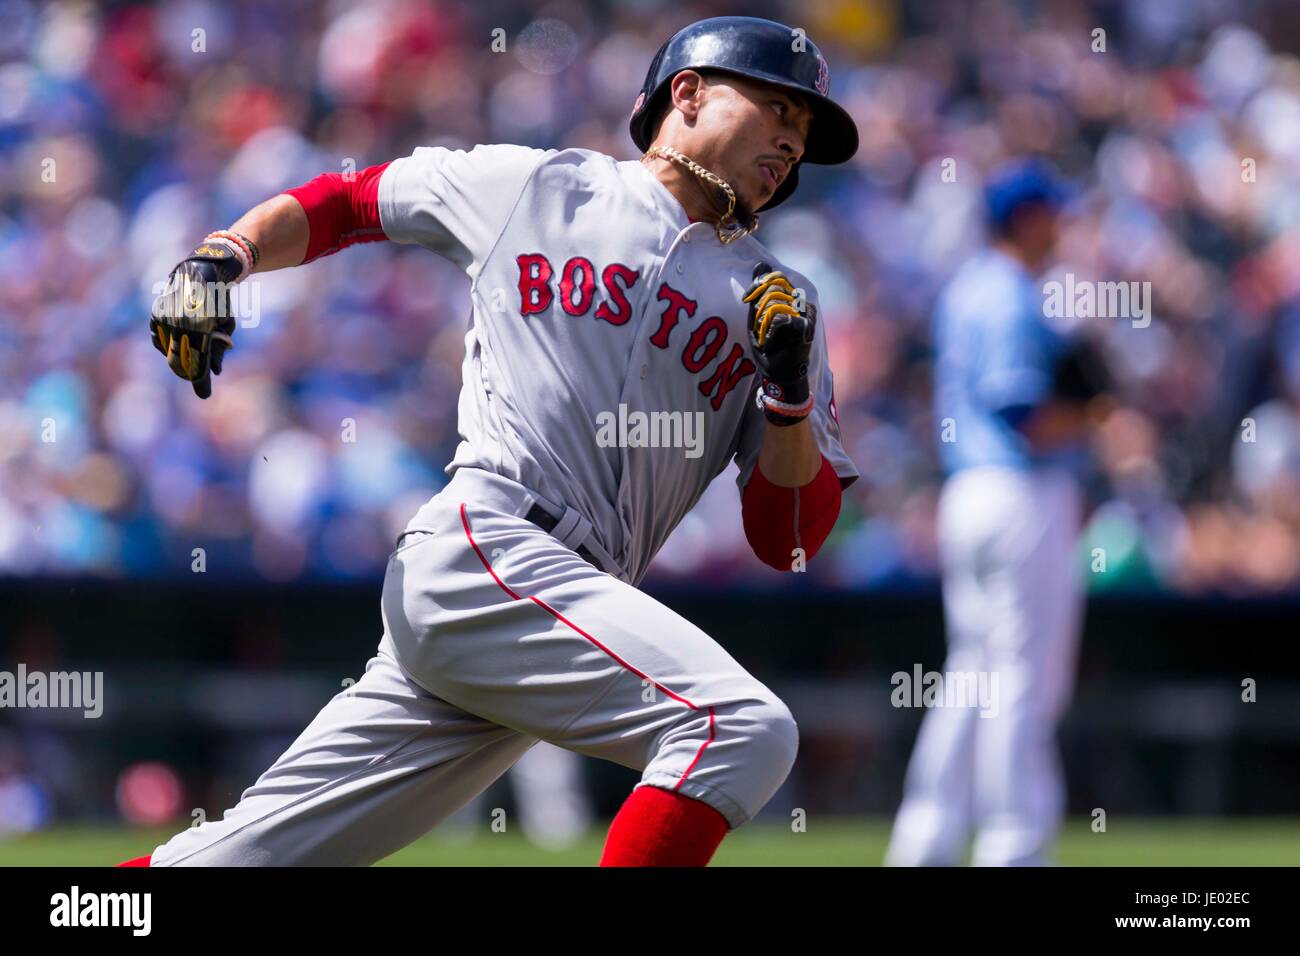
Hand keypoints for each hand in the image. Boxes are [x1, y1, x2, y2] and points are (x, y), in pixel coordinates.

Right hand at [149, 239, 242, 398]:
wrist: (200, 271)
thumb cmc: (219, 301)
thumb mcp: (226, 324)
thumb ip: (219, 348)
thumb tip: (215, 372)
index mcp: (202, 325)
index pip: (199, 361)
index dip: (201, 381)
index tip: (204, 395)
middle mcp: (179, 322)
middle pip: (180, 360)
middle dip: (189, 373)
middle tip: (198, 381)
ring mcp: (165, 317)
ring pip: (168, 351)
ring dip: (178, 359)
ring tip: (189, 361)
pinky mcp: (156, 314)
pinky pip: (158, 339)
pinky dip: (166, 346)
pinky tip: (176, 345)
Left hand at [743, 262, 815, 424]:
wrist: (778, 373)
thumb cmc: (769, 344)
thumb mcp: (758, 314)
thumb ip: (759, 290)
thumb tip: (759, 263)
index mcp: (793, 297)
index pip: (775, 277)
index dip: (758, 285)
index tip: (747, 299)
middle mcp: (803, 303)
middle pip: (773, 289)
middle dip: (758, 308)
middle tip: (759, 328)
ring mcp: (807, 315)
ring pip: (774, 304)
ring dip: (762, 324)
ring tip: (766, 339)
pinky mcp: (806, 328)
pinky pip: (780, 319)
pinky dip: (769, 333)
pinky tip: (772, 344)